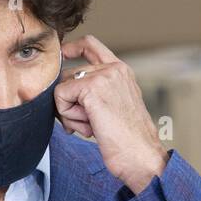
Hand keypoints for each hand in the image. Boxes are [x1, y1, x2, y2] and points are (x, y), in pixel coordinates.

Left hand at [55, 35, 168, 194]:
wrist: (140, 155)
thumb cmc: (128, 140)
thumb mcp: (114, 107)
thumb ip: (96, 91)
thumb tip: (64, 90)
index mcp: (121, 71)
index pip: (91, 44)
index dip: (71, 48)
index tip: (62, 54)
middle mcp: (113, 68)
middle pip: (68, 73)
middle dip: (68, 101)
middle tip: (84, 123)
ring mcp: (103, 76)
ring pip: (62, 87)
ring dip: (69, 112)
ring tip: (91, 126)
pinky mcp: (91, 88)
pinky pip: (60, 96)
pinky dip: (68, 116)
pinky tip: (88, 127)